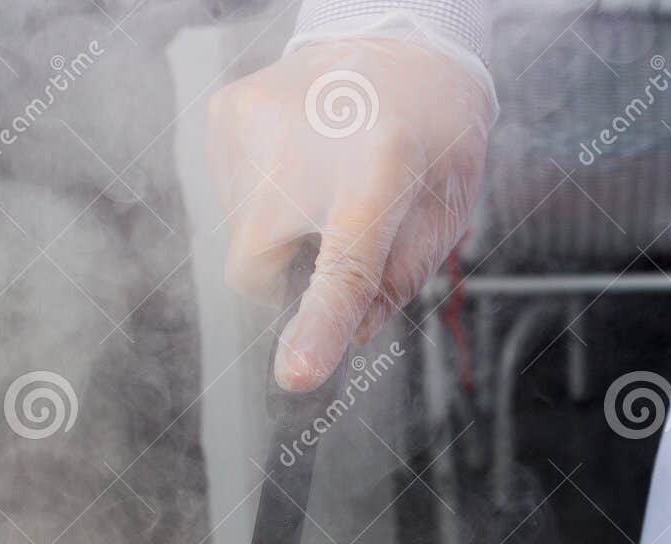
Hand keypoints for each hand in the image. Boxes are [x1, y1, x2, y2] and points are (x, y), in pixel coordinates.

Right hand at [209, 38, 493, 389]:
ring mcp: (256, 122)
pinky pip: (228, 200)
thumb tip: (344, 338)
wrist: (401, 41)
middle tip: (331, 240)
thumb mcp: (444, 211)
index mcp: (382, 170)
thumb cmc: (432, 134)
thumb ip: (394, 282)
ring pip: (239, 239)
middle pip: (257, 267)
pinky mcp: (225, 114)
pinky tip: (302, 164)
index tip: (296, 375)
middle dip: (286, 279)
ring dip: (278, 237)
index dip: (318, 326)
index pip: (345, 266)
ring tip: (326, 184)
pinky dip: (261, 203)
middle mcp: (306, 142)